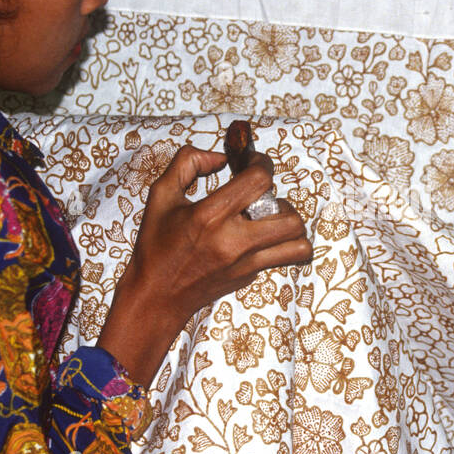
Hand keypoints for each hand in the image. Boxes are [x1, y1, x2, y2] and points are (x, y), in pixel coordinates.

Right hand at [96, 144, 311, 385]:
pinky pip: (280, 257)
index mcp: (209, 216)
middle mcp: (233, 241)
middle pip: (290, 217)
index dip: (263, 163)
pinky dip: (277, 244)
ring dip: (290, 226)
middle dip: (282, 200)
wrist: (155, 297)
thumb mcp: (160, 196)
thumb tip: (219, 156)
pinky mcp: (249, 277)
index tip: (254, 163)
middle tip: (263, 199)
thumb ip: (187, 163)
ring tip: (269, 221)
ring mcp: (245, 263)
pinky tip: (256, 238)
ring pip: (298, 244)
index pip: (259, 181)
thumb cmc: (156, 246)